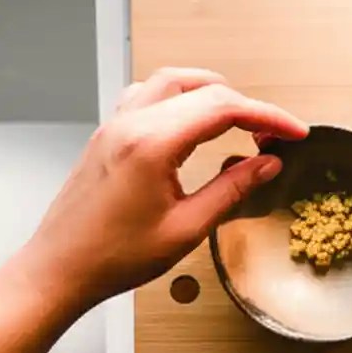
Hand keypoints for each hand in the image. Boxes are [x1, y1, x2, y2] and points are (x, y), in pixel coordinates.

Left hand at [0, 68, 307, 352]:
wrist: (58, 272)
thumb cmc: (110, 257)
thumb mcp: (187, 228)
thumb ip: (233, 189)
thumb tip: (267, 165)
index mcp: (152, 144)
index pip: (225, 108)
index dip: (269, 117)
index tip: (293, 131)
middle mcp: (131, 124)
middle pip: (205, 89)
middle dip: (248, 107)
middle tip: (272, 135)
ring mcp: (116, 126)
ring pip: (173, 80)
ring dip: (213, 91)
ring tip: (239, 117)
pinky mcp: (108, 134)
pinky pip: (146, 93)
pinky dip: (179, 95)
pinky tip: (190, 118)